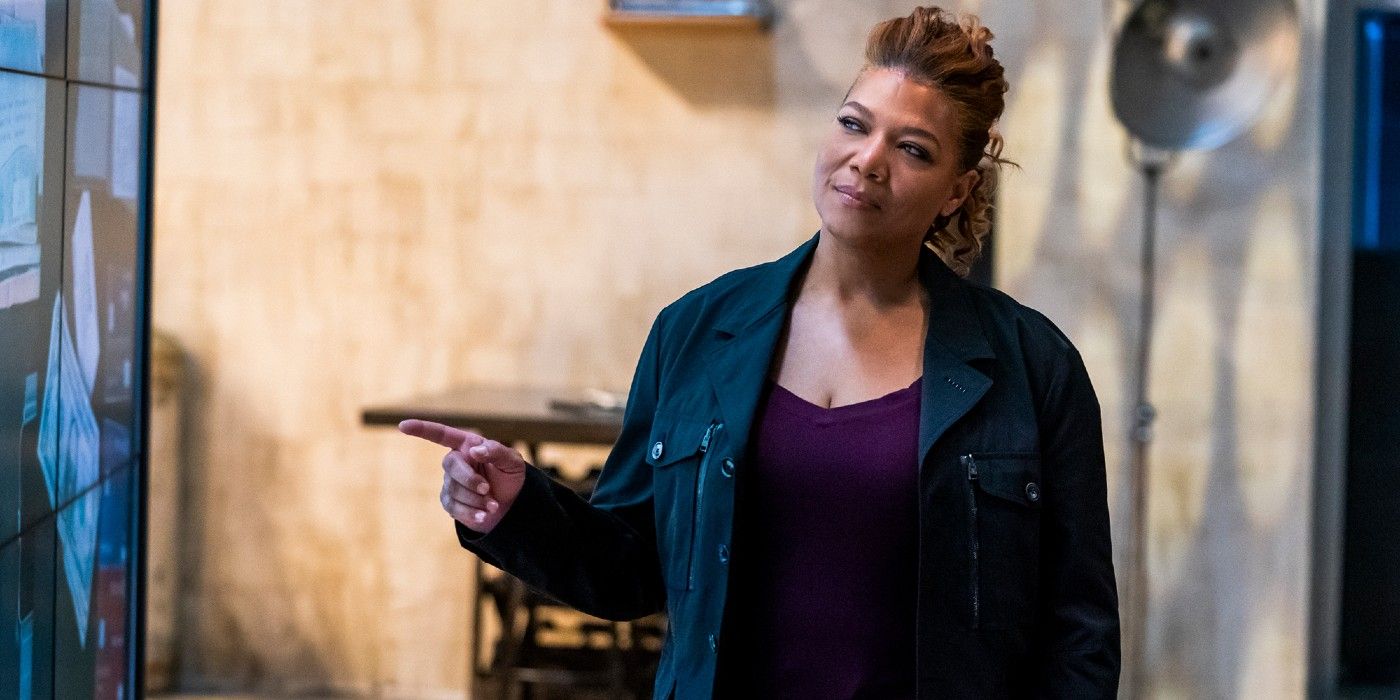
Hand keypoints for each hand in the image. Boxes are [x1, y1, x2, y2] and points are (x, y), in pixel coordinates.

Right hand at [398, 418, 527, 533]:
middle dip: (469, 479)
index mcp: (467, 445)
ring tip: (493, 505)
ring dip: (475, 499)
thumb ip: (496, 451)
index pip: (442, 435)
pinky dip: (471, 512)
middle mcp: (455, 462)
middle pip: (449, 465)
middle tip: (487, 489)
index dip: (422, 429)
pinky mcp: (449, 502)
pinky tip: (484, 515)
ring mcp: (450, 482)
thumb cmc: (510, 476)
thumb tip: (474, 450)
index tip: (403, 426)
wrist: (511, 504)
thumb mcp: (512, 461)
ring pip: (453, 489)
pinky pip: (453, 507)